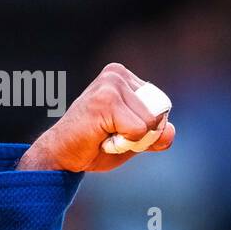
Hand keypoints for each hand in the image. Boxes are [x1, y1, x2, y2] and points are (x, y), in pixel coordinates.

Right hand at [16, 63, 175, 171]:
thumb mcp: (135, 140)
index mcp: (125, 78)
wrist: (61, 155)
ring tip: (106, 135)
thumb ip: (156, 135)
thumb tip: (169, 131)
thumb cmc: (96, 145)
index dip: (148, 129)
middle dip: (141, 135)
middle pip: (158, 114)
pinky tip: (102, 138)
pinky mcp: (105, 100)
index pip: (161, 107)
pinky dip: (124, 143)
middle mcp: (117, 74)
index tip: (119, 130)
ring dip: (131, 140)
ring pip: (149, 123)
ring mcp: (110, 84)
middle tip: (111, 135)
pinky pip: (138, 130)